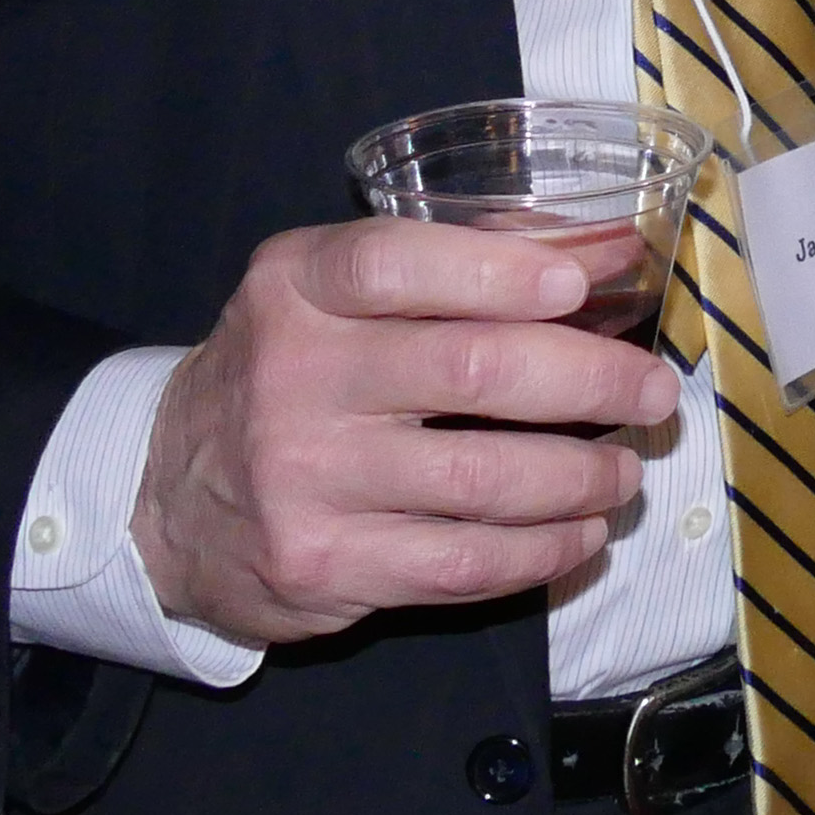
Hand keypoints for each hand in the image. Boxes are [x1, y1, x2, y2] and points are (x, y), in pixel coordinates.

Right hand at [133, 216, 681, 646]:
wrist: (163, 499)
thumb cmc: (288, 374)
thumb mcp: (335, 296)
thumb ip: (462, 262)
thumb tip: (608, 249)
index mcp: (295, 289)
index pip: (398, 262)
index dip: (501, 271)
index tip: (582, 286)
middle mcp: (292, 378)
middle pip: (473, 372)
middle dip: (592, 381)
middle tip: (652, 393)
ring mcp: (305, 479)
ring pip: (484, 480)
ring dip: (583, 477)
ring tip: (624, 471)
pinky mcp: (322, 565)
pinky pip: (463, 563)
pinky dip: (543, 550)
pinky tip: (580, 533)